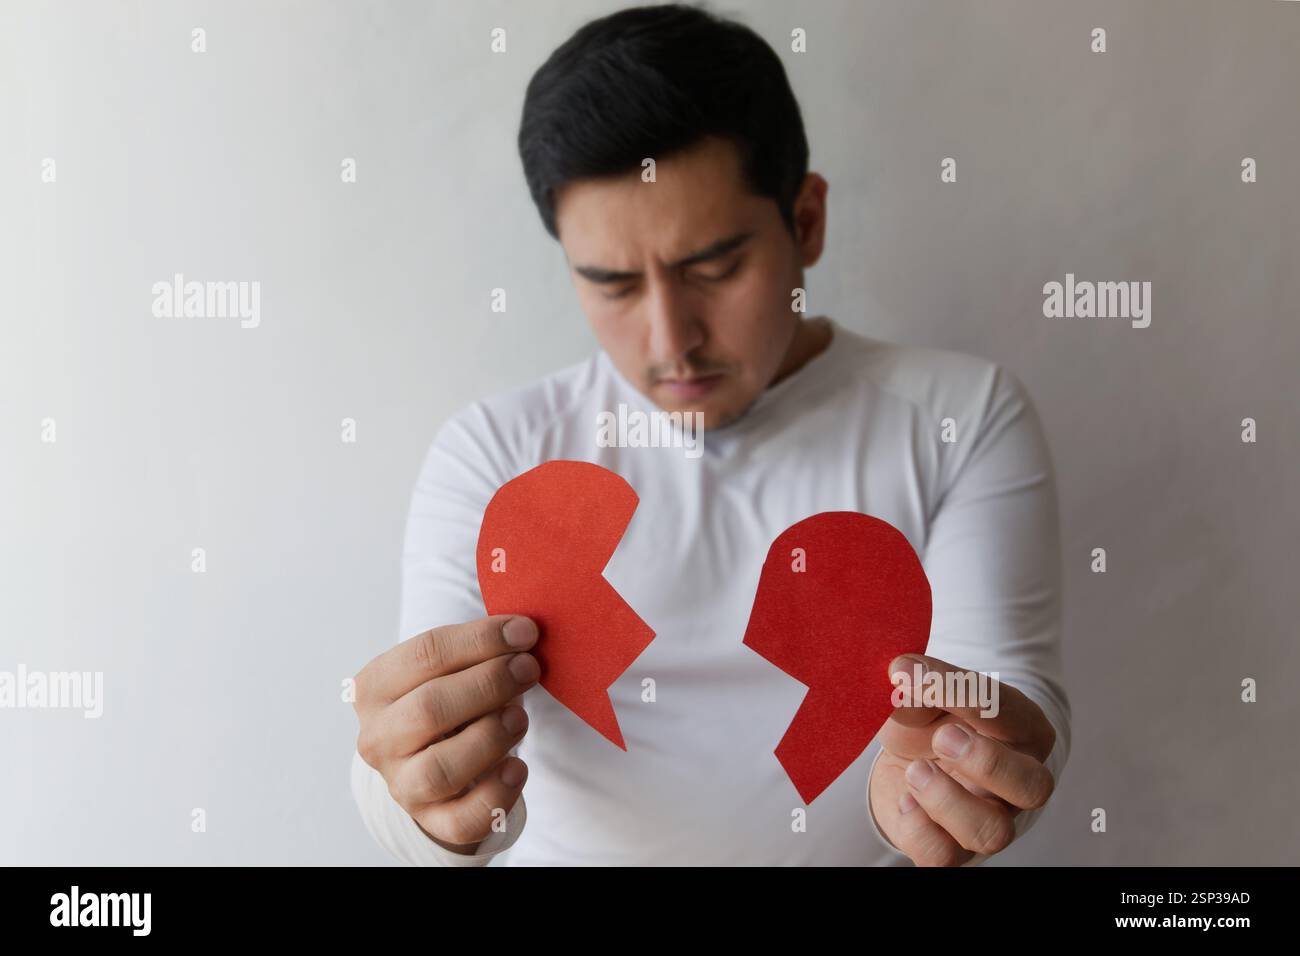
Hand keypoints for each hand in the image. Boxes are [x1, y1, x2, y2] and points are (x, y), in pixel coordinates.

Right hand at [353, 615, 540, 854]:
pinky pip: (462, 819)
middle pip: (429, 709)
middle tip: (529, 669)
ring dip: (489, 738)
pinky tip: (518, 768)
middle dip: (488, 684)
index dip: (480, 640)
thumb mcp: (447, 668)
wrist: (431, 760)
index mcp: (375, 688)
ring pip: (440, 769)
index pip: (424, 654)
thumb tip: (523, 633)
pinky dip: (495, 795)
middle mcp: (378, 738)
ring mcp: (401, 783)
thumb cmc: (446, 700)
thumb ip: (477, 649)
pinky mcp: (431, 819)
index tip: (524, 632)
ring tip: (520, 717)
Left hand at [868, 653, 1056, 865]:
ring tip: (916, 770)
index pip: (1007, 711)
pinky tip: (906, 799)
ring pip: (993, 833)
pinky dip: (918, 829)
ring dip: (947, 799)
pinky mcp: (952, 847)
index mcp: (1021, 731)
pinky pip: (943, 857)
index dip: (957, 691)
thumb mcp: (926, 693)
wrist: (909, 759)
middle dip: (988, 763)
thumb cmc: (932, 722)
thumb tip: (903, 675)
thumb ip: (920, 684)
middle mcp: (1014, 782)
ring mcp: (988, 818)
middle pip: (1034, 787)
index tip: (908, 672)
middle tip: (943, 737)